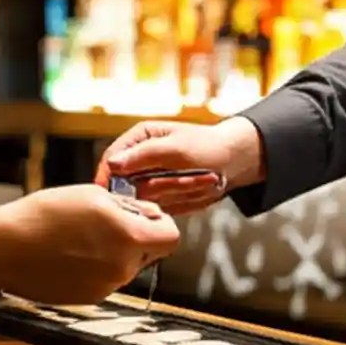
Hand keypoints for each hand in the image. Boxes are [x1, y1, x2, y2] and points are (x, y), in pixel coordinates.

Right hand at [0, 185, 179, 303]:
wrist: (4, 249)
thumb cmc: (43, 215)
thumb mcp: (91, 195)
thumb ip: (129, 207)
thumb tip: (150, 216)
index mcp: (130, 237)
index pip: (171, 236)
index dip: (159, 223)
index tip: (142, 217)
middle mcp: (124, 267)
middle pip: (149, 253)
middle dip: (134, 238)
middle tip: (102, 224)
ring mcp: (107, 286)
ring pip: (125, 266)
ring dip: (112, 253)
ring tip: (77, 239)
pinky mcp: (89, 298)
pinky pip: (104, 279)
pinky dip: (93, 268)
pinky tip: (67, 256)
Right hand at [93, 117, 265, 214]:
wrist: (237, 160)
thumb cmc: (209, 147)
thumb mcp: (177, 148)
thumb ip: (143, 155)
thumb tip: (113, 164)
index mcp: (138, 138)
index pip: (111, 159)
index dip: (109, 178)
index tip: (112, 194)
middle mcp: (139, 159)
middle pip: (126, 183)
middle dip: (155, 186)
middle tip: (183, 182)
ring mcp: (149, 178)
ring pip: (145, 197)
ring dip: (173, 193)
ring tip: (200, 181)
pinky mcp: (160, 194)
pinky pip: (159, 206)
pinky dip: (178, 202)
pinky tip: (197, 191)